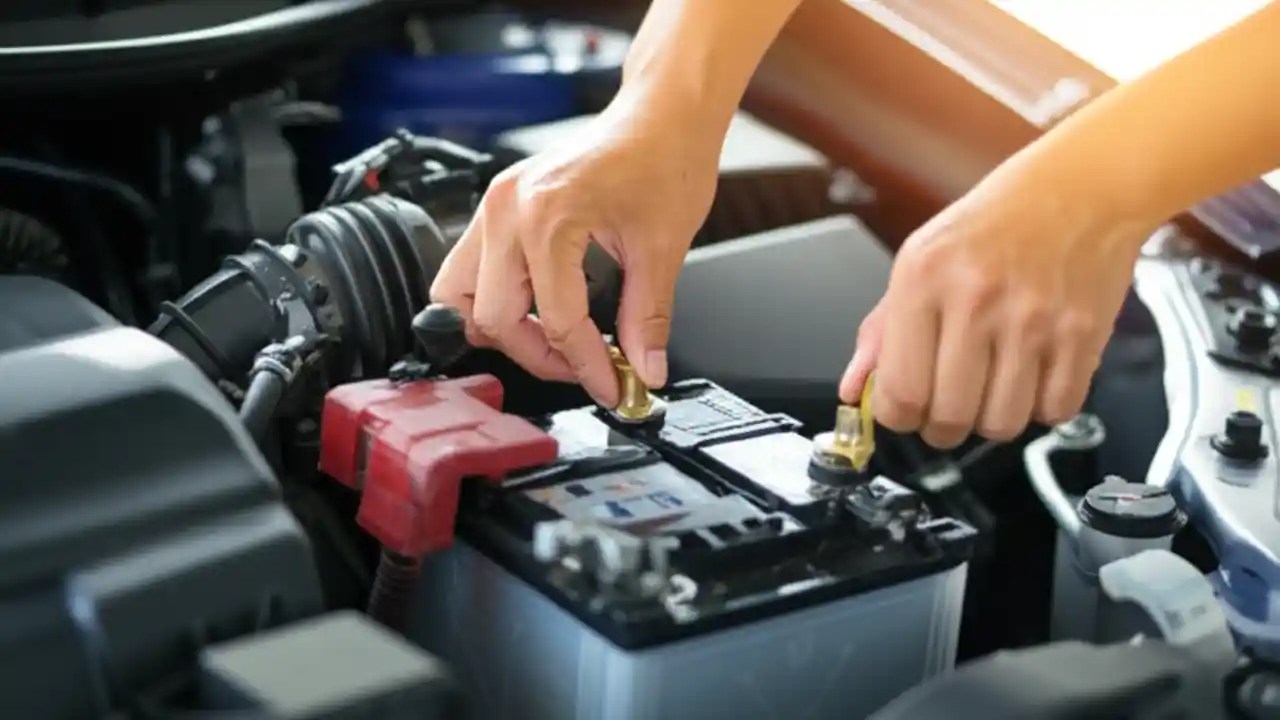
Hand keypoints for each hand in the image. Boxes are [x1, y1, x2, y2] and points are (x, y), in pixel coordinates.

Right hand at [430, 92, 720, 404]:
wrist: (660, 115)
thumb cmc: (664, 158)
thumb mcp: (662, 249)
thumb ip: (647, 319)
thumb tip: (643, 370)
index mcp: (548, 216)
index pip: (555, 320)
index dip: (586, 366)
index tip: (611, 387)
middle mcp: (508, 210)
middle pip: (492, 318)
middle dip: (539, 355)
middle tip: (585, 368)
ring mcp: (494, 205)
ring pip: (459, 296)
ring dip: (501, 330)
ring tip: (550, 342)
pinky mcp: (496, 205)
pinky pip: (468, 269)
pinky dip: (494, 299)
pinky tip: (535, 309)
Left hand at [839, 160, 1149, 447]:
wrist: (1080, 188)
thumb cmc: (991, 225)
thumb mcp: (919, 260)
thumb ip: (881, 332)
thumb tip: (853, 392)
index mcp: (922, 280)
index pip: (899, 393)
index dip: (899, 418)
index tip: (906, 410)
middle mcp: (975, 300)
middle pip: (950, 418)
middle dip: (942, 428)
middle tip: (948, 407)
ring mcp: (1033, 320)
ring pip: (1002, 424)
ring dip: (992, 420)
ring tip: (992, 388)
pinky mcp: (1083, 334)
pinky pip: (1055, 411)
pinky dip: (1042, 407)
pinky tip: (1033, 377)